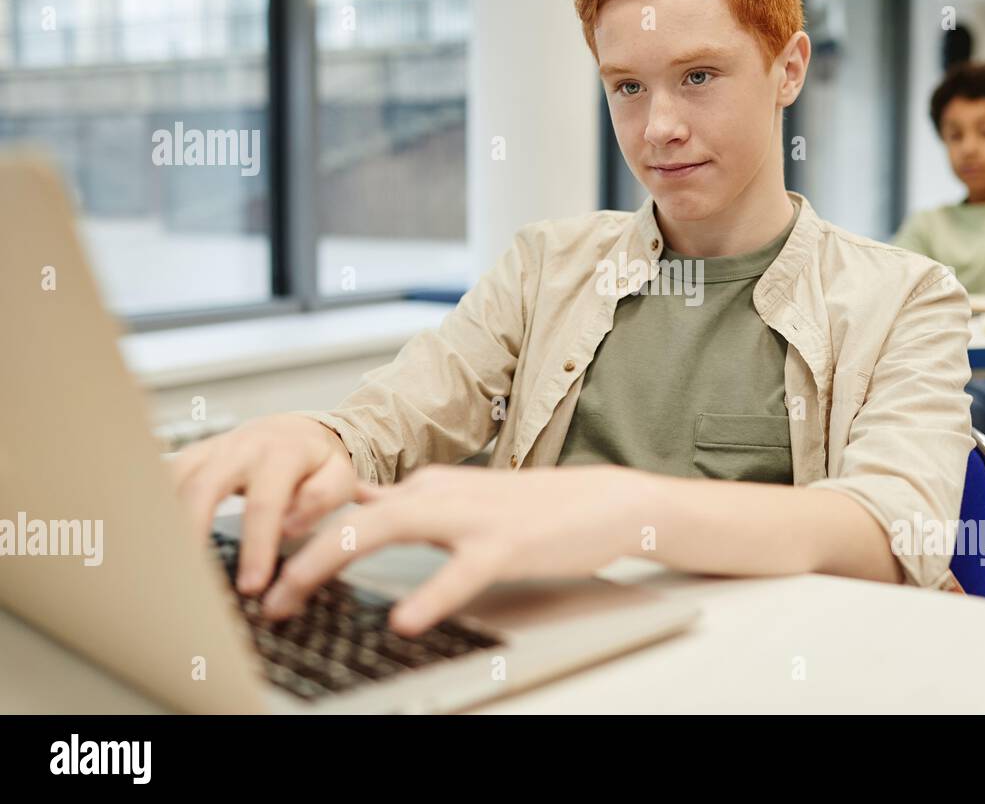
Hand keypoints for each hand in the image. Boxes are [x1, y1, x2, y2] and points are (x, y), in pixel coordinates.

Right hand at [170, 414, 381, 594]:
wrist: (297, 430)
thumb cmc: (318, 463)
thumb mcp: (339, 476)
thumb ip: (324, 498)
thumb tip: (290, 525)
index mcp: (282, 454)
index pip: (264, 504)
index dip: (256, 546)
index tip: (251, 585)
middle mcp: (242, 448)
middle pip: (203, 488)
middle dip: (192, 533)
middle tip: (189, 578)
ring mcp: (212, 449)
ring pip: (175, 480)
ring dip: (164, 521)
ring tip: (159, 564)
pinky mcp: (194, 455)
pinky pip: (165, 477)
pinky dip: (153, 506)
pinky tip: (147, 539)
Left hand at [259, 464, 651, 634]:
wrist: (604, 502)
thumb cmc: (535, 509)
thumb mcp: (461, 501)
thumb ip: (409, 505)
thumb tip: (358, 505)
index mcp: (427, 487)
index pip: (347, 509)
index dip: (296, 538)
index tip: (258, 573)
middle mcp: (439, 493)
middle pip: (351, 519)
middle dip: (296, 559)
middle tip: (263, 601)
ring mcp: (472, 516)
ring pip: (387, 530)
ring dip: (329, 563)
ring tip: (293, 597)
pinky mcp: (506, 543)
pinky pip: (459, 571)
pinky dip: (428, 595)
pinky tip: (403, 621)